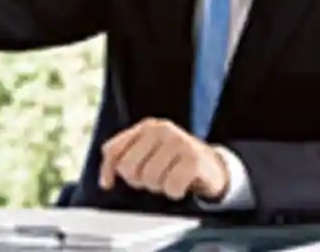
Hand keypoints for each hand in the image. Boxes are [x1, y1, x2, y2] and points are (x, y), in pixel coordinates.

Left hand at [99, 118, 228, 201]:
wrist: (213, 166)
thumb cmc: (174, 162)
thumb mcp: (148, 152)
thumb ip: (124, 157)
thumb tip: (105, 180)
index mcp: (146, 127)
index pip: (113, 149)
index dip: (107, 169)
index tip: (107, 184)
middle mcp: (161, 129)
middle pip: (128, 167)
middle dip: (138, 180)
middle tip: (152, 179)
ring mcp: (179, 142)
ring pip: (150, 178)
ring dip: (158, 187)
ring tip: (168, 179)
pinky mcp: (194, 159)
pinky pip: (171, 187)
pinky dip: (174, 193)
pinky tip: (181, 185)